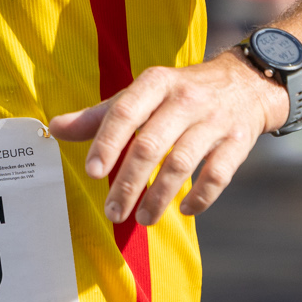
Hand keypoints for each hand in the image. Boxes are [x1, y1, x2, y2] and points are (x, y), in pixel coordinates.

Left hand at [46, 50, 286, 225]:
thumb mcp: (141, 94)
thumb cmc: (179, 94)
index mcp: (156, 83)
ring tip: (142, 218)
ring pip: (182, 164)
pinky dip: (201, 196)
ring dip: (160, 196)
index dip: (106, 142)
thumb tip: (55, 129)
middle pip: (151, 145)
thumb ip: (99, 116)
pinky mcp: (239, 141)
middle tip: (112, 211)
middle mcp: (185, 99)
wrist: (246, 84)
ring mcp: (215, 121)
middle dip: (129, 182)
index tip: (91, 172)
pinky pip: (218, 175)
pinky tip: (186, 210)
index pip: (125, 111)